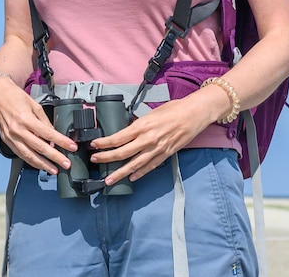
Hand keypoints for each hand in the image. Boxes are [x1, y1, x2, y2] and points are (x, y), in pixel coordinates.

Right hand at [0, 76, 75, 173]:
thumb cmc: (16, 97)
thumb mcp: (35, 105)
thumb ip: (45, 121)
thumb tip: (54, 135)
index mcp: (26, 119)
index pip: (48, 134)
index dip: (61, 142)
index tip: (71, 147)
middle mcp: (18, 130)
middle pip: (40, 147)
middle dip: (55, 157)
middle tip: (66, 164)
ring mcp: (11, 137)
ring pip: (29, 155)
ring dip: (43, 164)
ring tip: (54, 170)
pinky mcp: (6, 141)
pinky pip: (20, 154)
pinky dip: (31, 161)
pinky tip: (39, 165)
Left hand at [88, 87, 225, 183]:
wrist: (194, 114)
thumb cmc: (174, 109)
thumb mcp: (151, 113)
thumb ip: (139, 123)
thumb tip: (127, 129)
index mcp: (142, 126)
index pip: (118, 137)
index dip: (104, 143)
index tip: (94, 145)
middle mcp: (147, 139)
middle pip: (122, 152)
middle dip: (106, 158)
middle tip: (95, 160)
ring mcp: (157, 149)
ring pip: (134, 164)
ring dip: (120, 173)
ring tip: (108, 180)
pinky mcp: (166, 154)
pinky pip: (150, 166)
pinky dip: (140, 173)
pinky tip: (132, 178)